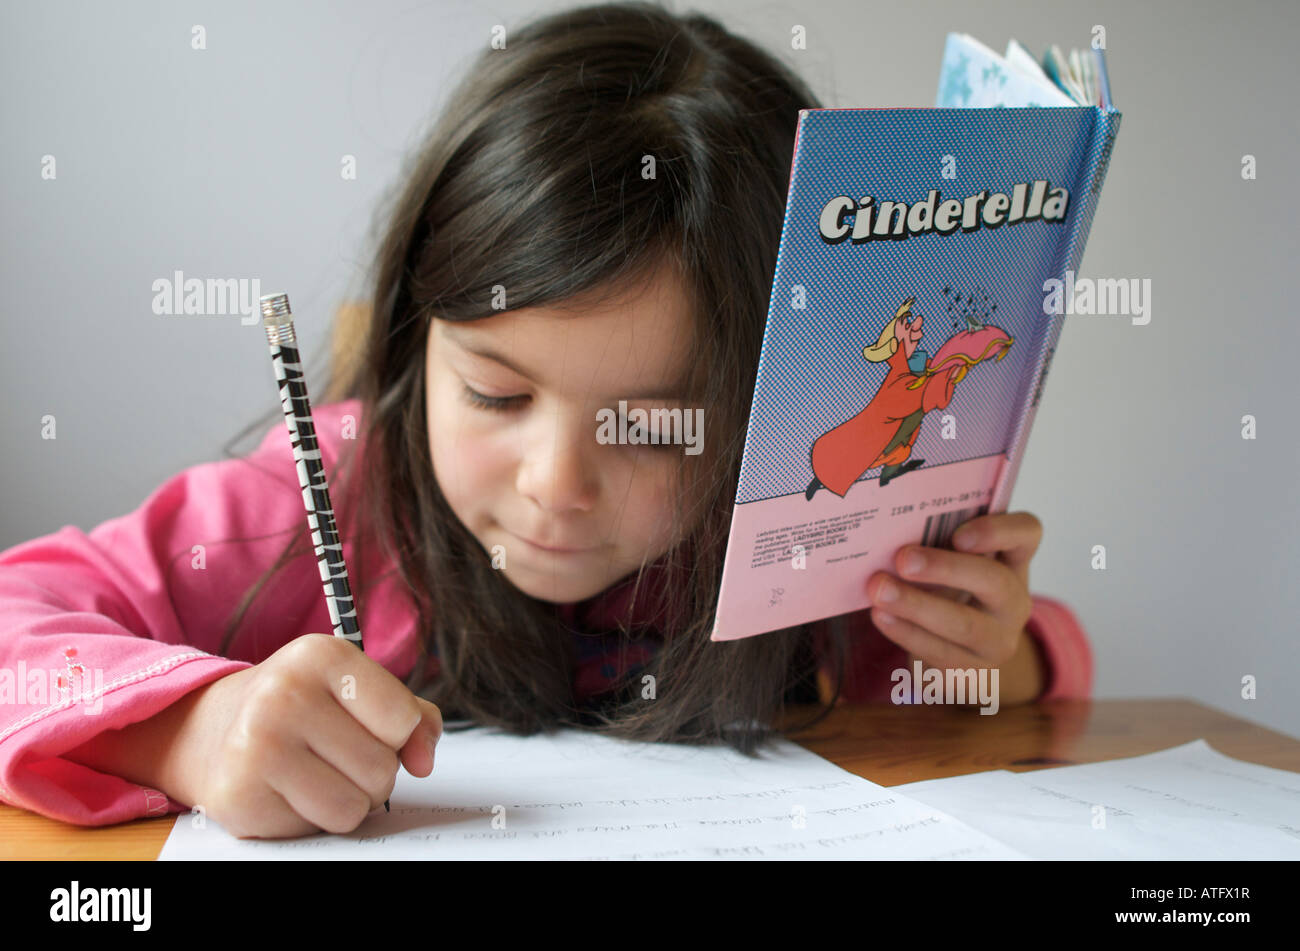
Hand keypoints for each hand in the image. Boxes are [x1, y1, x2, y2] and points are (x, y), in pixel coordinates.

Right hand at [163, 633, 442, 837]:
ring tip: (315, 774)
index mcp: (322, 655)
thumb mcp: (360, 690)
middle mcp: (284, 694)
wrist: (215, 728)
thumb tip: (423, 762)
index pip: (402, 719)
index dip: (397, 735)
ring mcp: (257, 746)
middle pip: (381, 769)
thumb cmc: (304, 708)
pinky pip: (315, 830)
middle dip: (371, 773)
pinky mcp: (238, 796)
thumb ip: (412, 718)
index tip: (369, 725)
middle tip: (335, 755)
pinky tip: (285, 791)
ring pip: (353, 808)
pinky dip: (309, 819)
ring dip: (346, 802)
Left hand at [866, 511, 1043, 696]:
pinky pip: (941, 654)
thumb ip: (937, 542)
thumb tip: (895, 535)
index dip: (998, 531)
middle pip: (995, 581)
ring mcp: (999, 640)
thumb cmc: (949, 586)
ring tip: (879, 590)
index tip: (958, 534)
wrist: (957, 647)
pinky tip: (881, 616)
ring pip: (966, 626)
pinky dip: (906, 633)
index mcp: (1013, 559)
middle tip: (903, 559)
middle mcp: (1014, 600)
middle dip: (946, 569)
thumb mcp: (953, 560)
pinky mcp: (974, 671)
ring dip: (917, 606)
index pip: (1027, 533)